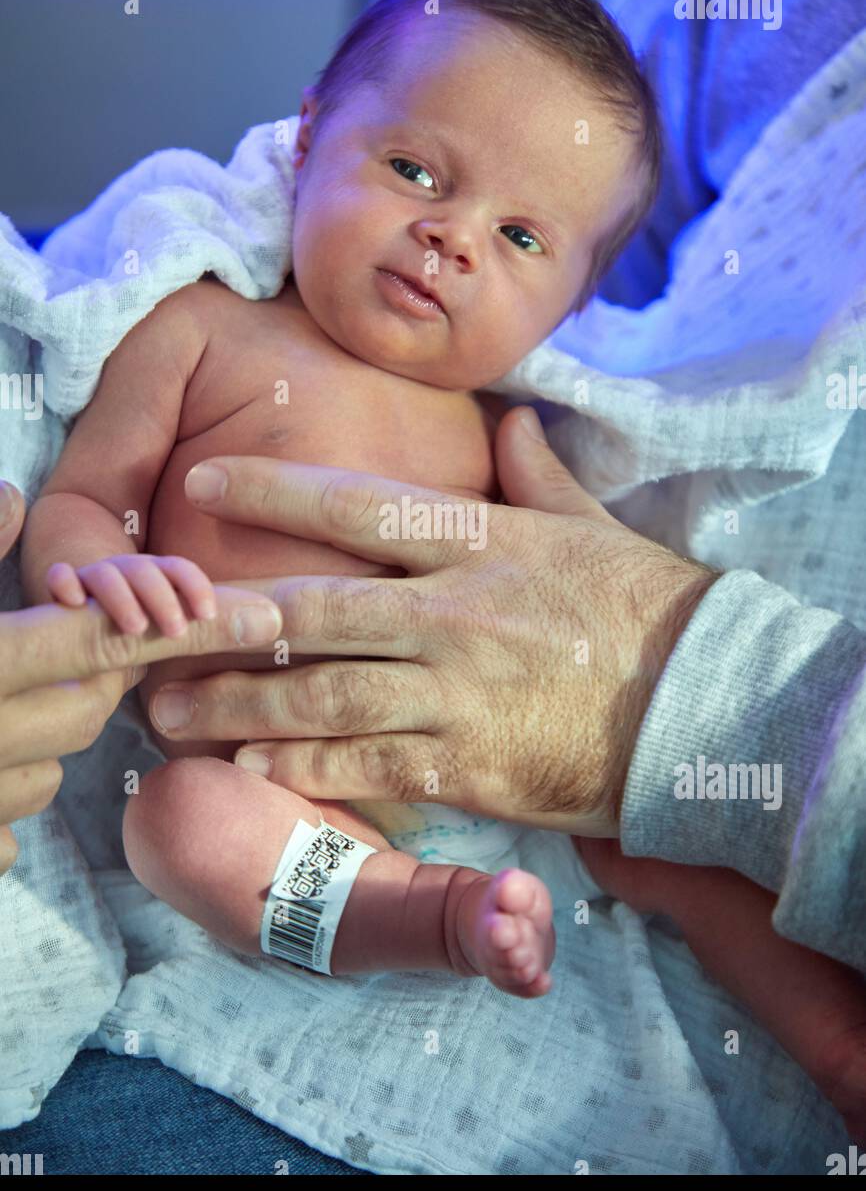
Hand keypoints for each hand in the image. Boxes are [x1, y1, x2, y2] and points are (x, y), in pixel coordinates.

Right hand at [0, 480, 282, 873]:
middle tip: (63, 641)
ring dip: (42, 735)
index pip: (98, 640)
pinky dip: (1, 793)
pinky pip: (5, 828)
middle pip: (88, 707)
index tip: (261, 615)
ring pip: (53, 772)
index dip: (184, 622)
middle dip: (90, 672)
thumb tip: (11, 495)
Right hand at [46, 553, 217, 637]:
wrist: (81, 640)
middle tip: (175, 629)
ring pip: (106, 574)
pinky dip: (65, 582)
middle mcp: (128, 578)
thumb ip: (213, 630)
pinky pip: (60, 577)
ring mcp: (92, 585)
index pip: (179, 570)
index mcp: (159, 584)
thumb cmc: (140, 639)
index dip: (194, 586)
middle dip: (163, 596)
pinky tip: (72, 600)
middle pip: (145, 570)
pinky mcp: (59, 597)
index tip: (204, 612)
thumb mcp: (175, 634)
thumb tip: (274, 620)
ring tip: (134, 627)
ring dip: (121, 595)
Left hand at [149, 407, 718, 835]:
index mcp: (480, 543)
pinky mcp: (469, 766)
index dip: (272, 493)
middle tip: (157, 628)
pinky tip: (253, 769)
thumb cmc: (645, 609)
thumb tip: (509, 419)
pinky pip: (369, 769)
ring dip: (241, 705)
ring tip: (172, 714)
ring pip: (325, 697)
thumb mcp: (592, 527)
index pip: (358, 506)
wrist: (705, 706)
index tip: (202, 484)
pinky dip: (307, 770)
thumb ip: (537, 474)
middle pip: (318, 609)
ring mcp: (458, 694)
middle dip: (228, 621)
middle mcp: (455, 614)